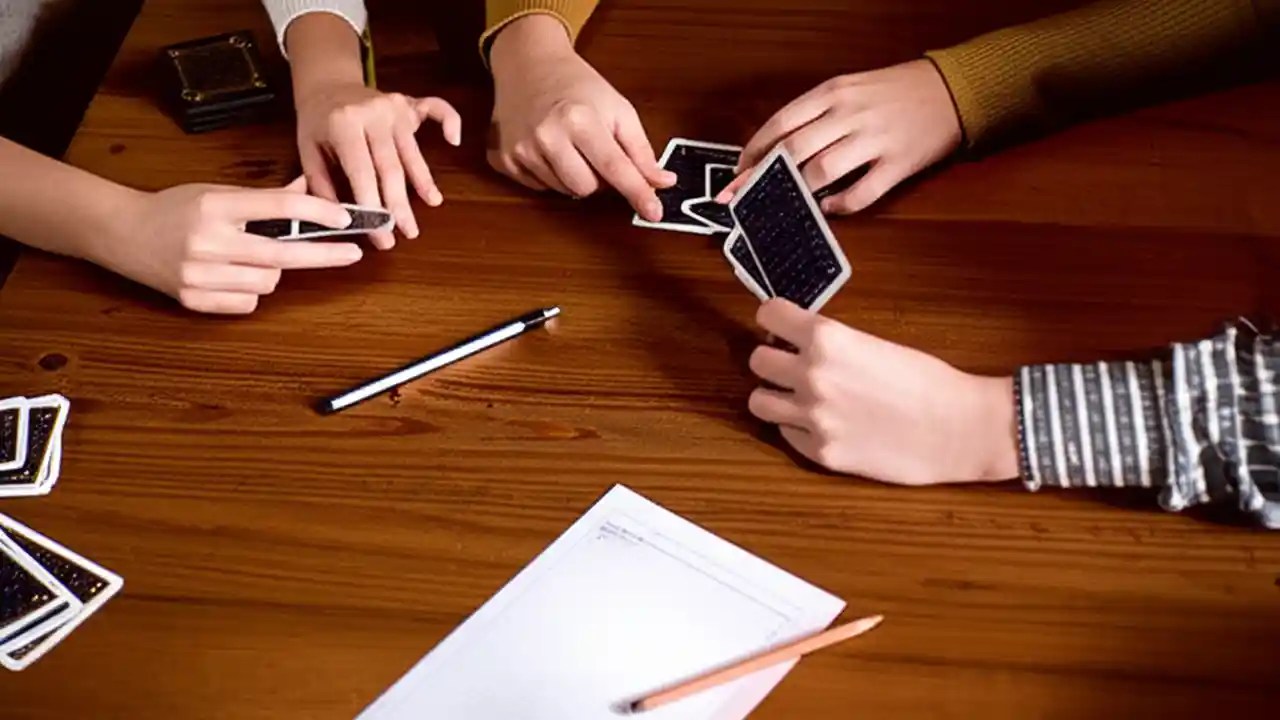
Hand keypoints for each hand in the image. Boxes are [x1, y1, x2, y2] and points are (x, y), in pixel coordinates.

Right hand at [90, 178, 362, 314]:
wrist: (121, 232)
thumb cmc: (174, 209)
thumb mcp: (217, 192)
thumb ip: (264, 197)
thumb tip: (308, 189)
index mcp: (215, 206)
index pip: (279, 207)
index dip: (318, 214)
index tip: (344, 219)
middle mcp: (207, 241)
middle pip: (282, 253)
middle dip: (324, 254)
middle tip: (353, 253)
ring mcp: (199, 274)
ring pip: (268, 281)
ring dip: (273, 271)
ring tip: (249, 257)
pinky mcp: (193, 300)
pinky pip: (248, 301)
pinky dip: (250, 290)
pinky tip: (231, 275)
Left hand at [295, 82, 460, 247]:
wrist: (326, 84)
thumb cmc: (317, 122)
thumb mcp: (307, 150)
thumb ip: (321, 184)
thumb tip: (343, 220)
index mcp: (343, 124)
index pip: (362, 173)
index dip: (373, 207)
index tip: (382, 235)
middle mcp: (372, 113)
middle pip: (391, 167)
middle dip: (400, 204)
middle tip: (409, 232)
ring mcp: (393, 106)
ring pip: (412, 150)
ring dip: (424, 181)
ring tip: (432, 203)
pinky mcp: (408, 102)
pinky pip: (436, 108)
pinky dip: (450, 121)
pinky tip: (454, 141)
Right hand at [488, 14, 674, 220]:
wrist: (528, 64)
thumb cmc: (576, 85)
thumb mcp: (617, 108)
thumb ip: (640, 149)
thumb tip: (661, 182)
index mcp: (579, 119)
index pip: (614, 168)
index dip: (637, 193)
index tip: (654, 211)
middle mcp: (547, 136)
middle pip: (587, 189)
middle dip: (598, 178)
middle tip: (595, 151)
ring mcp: (521, 150)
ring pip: (563, 191)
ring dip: (574, 176)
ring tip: (570, 145)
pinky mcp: (504, 160)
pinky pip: (539, 187)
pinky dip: (551, 174)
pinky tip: (549, 149)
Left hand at [718, 59, 960, 213]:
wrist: (952, 90)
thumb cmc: (896, 91)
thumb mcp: (851, 87)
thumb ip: (817, 114)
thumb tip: (777, 149)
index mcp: (834, 91)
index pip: (781, 122)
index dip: (754, 151)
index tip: (738, 171)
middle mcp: (851, 113)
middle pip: (794, 150)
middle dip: (763, 178)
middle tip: (746, 196)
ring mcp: (875, 139)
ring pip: (821, 172)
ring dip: (799, 192)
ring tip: (789, 200)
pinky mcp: (898, 164)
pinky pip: (860, 193)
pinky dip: (838, 206)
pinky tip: (828, 207)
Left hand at [746, 299, 1017, 484]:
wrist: (960, 429)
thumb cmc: (930, 382)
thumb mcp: (875, 343)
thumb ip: (833, 343)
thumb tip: (800, 341)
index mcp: (828, 339)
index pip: (768, 315)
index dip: (774, 320)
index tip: (779, 326)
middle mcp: (812, 376)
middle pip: (757, 360)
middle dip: (774, 359)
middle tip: (792, 364)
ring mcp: (813, 418)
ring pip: (759, 401)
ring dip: (775, 395)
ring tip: (796, 397)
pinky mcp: (821, 452)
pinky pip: (785, 433)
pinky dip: (797, 427)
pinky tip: (822, 423)